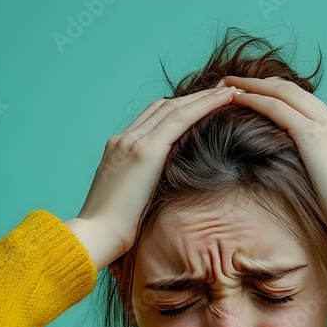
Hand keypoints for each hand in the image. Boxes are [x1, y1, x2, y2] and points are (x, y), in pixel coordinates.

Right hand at [71, 85, 239, 267]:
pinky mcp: (144, 151)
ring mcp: (132, 142)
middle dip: (194, 97)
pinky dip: (203, 106)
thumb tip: (165, 192)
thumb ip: (145, 187)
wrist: (95, 236)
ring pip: (174, 108)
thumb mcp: (129, 201)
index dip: (178, 109)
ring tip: (230, 90)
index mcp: (118, 151)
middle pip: (163, 107)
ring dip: (204, 97)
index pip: (151, 119)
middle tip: (222, 90)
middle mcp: (123, 139)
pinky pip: (179, 119)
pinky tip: (223, 99)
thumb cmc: (112, 231)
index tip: (200, 105)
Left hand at [223, 76, 326, 248]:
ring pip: (281, 92)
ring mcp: (322, 124)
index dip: (276, 93)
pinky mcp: (311, 134)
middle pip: (290, 89)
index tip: (255, 93)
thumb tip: (294, 174)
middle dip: (261, 82)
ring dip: (252, 85)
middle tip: (235, 80)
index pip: (303, 101)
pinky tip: (235, 98)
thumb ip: (314, 167)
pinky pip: (275, 108)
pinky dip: (253, 99)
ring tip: (227, 83)